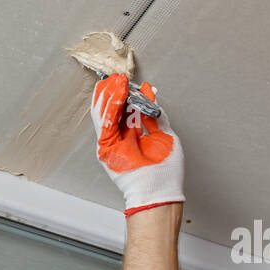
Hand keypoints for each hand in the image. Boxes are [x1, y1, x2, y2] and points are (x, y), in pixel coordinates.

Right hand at [90, 72, 184, 216]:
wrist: (160, 191)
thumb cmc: (165, 171)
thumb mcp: (165, 135)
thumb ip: (156, 116)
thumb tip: (151, 95)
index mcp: (136, 134)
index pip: (128, 109)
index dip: (129, 94)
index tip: (131, 82)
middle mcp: (122, 137)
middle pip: (114, 109)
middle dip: (116, 92)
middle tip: (120, 78)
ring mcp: (113, 143)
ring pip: (105, 113)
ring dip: (110, 96)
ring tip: (116, 82)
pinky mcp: (106, 148)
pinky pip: (104, 124)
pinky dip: (109, 108)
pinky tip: (115, 95)